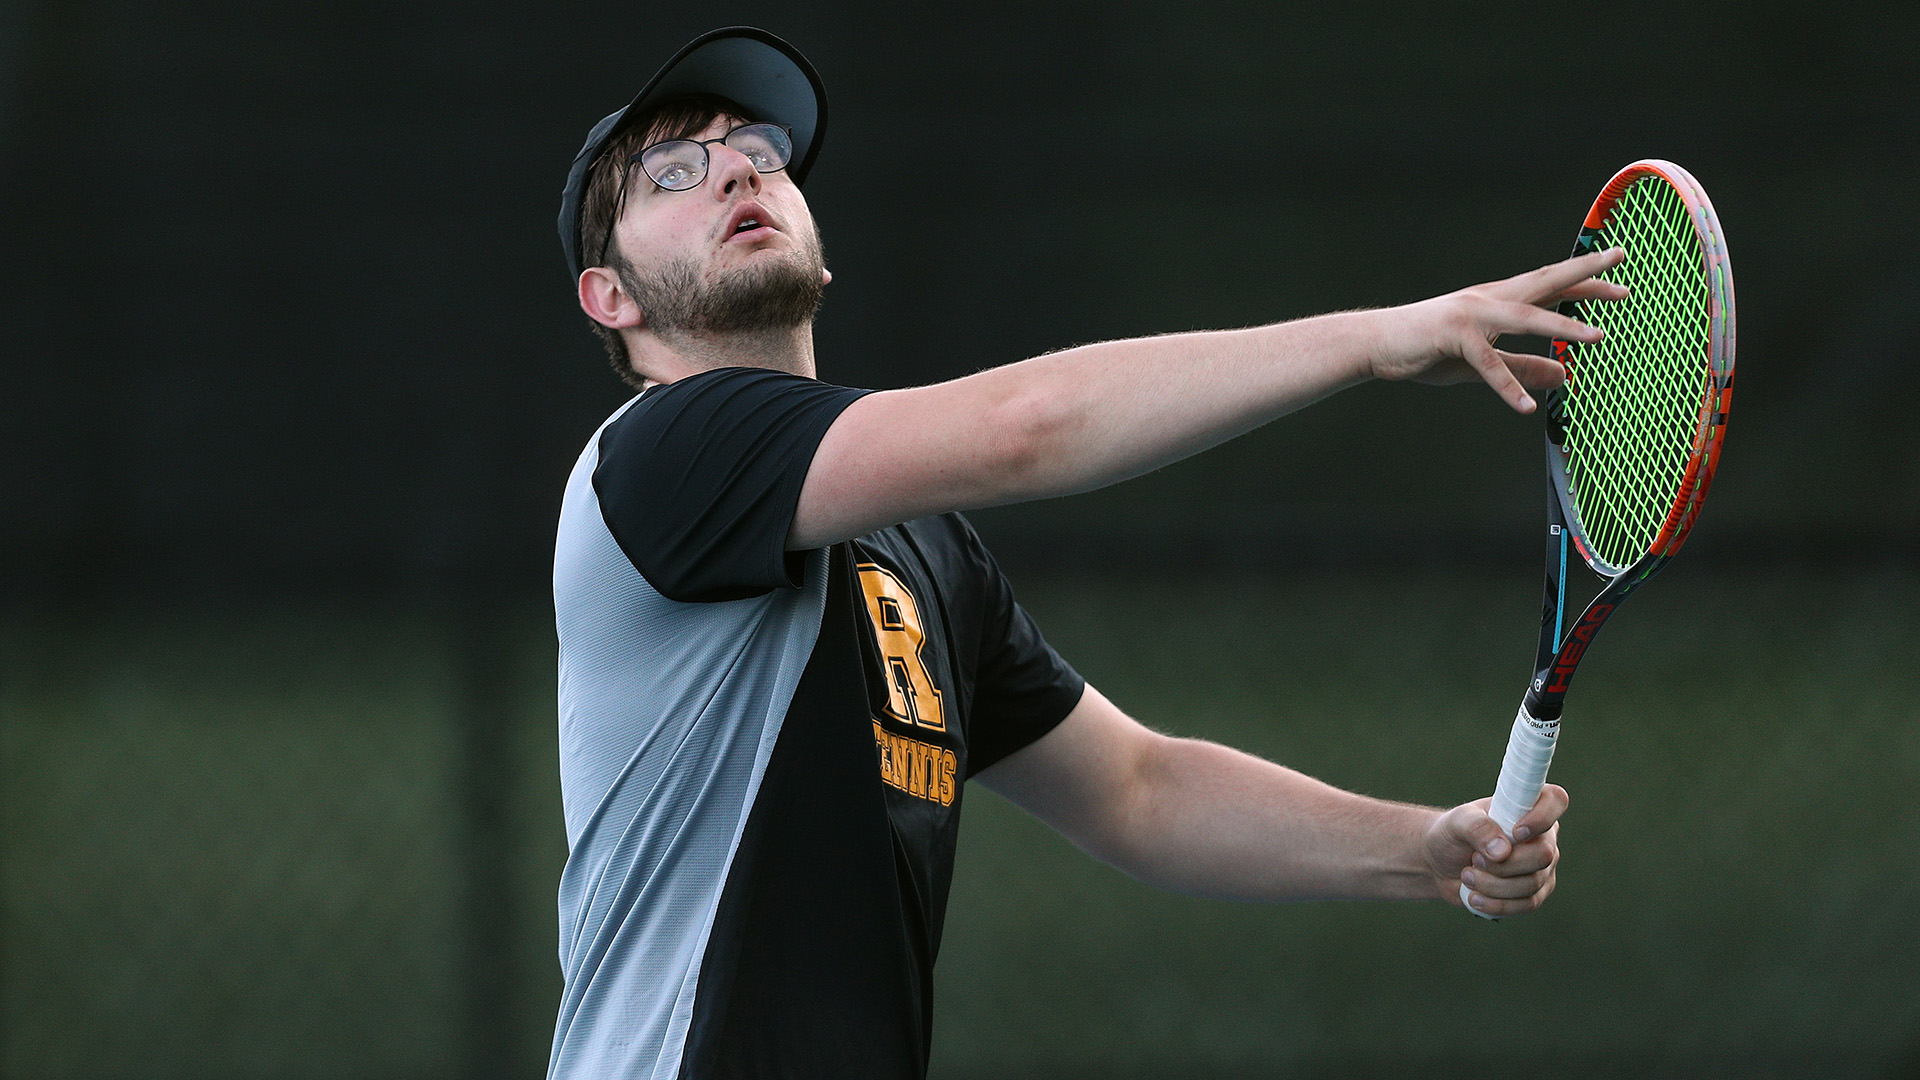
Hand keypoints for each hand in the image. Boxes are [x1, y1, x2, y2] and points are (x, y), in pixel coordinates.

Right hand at [1370, 248, 1629, 413]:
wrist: (1376, 344)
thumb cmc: (1426, 349)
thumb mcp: (1482, 363)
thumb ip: (1523, 368)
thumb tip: (1565, 375)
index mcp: (1497, 300)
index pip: (1549, 285)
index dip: (1585, 279)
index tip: (1619, 274)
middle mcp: (1489, 299)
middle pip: (1546, 282)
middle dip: (1585, 273)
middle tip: (1622, 260)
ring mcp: (1471, 315)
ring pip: (1526, 318)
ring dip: (1563, 325)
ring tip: (1597, 336)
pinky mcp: (1453, 338)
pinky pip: (1487, 365)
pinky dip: (1507, 385)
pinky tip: (1525, 406)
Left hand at [1423, 784, 1567, 916]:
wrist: (1441, 865)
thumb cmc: (1452, 834)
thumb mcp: (1457, 822)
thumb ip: (1477, 827)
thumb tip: (1503, 851)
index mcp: (1528, 808)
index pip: (1556, 800)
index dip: (1541, 817)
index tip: (1515, 833)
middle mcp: (1543, 837)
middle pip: (1544, 854)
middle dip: (1502, 864)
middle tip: (1474, 859)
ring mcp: (1542, 868)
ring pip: (1532, 884)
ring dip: (1492, 884)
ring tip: (1467, 876)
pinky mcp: (1534, 894)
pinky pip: (1526, 905)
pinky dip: (1496, 904)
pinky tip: (1475, 898)